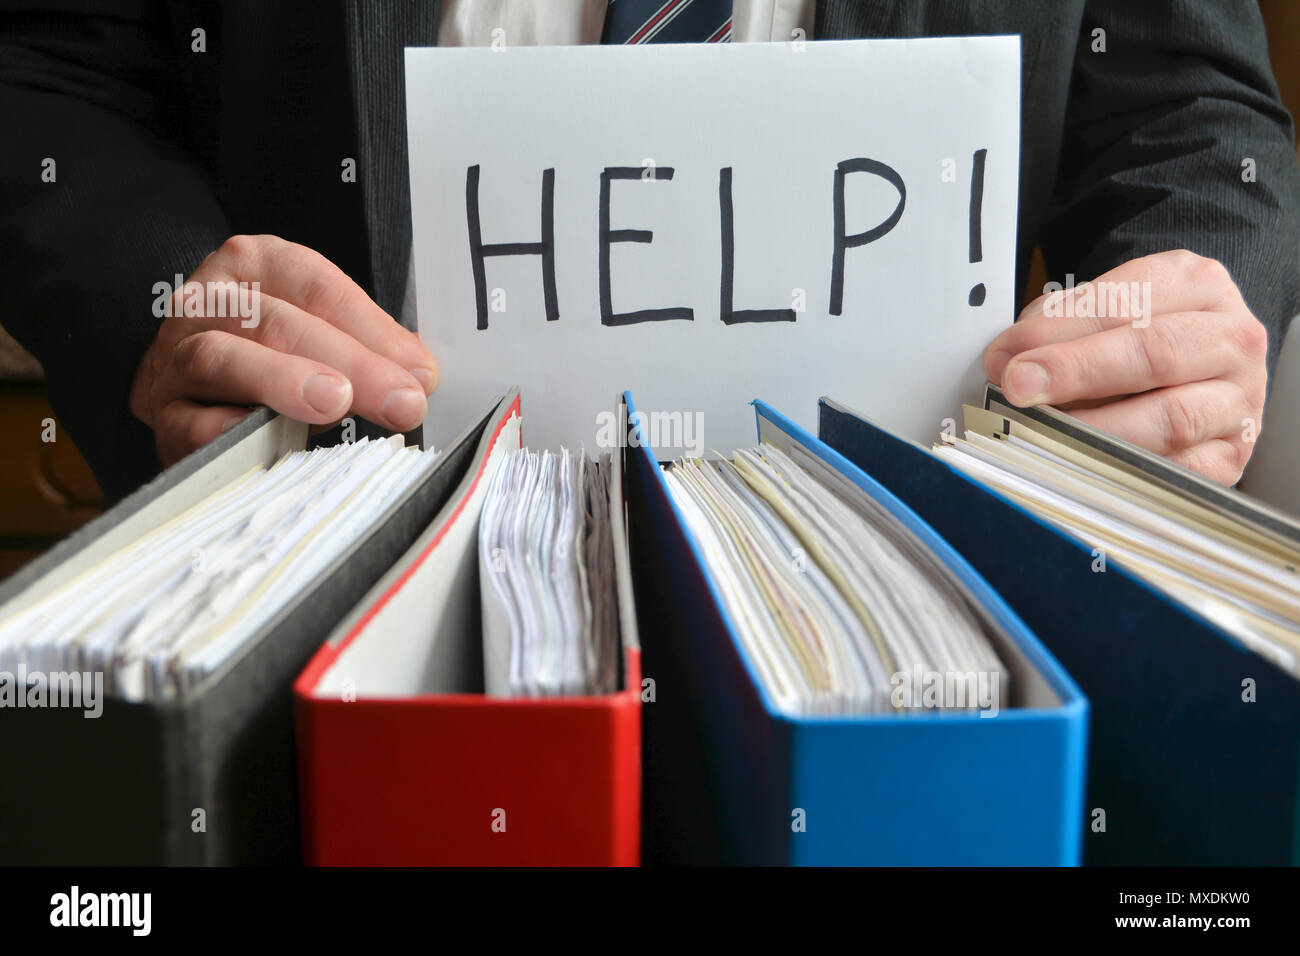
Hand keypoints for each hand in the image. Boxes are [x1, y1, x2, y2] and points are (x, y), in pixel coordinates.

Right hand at [129, 235, 437, 464]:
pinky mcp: (164, 417)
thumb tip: (418, 379)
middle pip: (277, 323)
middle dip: (350, 363)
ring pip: (224, 360)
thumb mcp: (319, 326)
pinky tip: (272, 446)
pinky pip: (191, 424)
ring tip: (334, 403)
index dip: (373, 330)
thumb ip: (367, 345)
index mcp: (255, 265)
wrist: (186, 382)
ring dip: (284, 382)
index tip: (420, 374)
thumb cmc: (269, 350)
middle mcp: (209, 304)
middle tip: (400, 402)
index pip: (317, 288)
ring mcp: (177, 359)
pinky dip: (230, 434)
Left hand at [983, 250, 1267, 484]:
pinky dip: (1127, 471)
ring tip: (1044, 432)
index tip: (1006, 356)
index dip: (1059, 330)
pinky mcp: (1230, 455)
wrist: (1195, 374)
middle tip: (1020, 388)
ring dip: (1097, 429)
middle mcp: (1230, 339)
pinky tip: (1084, 466)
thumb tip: (1006, 364)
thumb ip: (1054, 328)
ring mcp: (1238, 401)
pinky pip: (1180, 471)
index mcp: (1198, 285)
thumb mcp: (1099, 312)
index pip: (1126, 301)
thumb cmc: (1135, 338)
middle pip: (1154, 353)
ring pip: (1171, 418)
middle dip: (1077, 371)